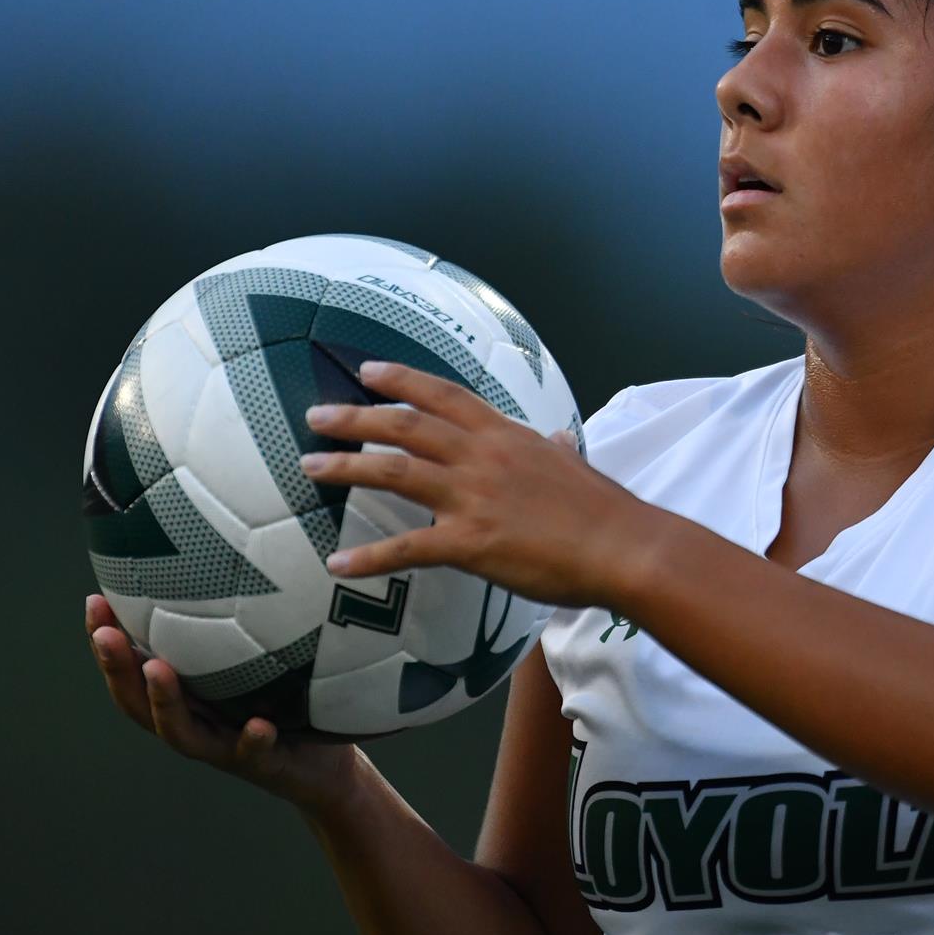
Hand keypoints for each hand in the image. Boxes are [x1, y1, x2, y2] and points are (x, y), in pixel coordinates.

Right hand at [84, 593, 358, 814]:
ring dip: (165, 702)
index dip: (106, 642)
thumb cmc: (279, 707)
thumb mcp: (253, 662)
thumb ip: (232, 625)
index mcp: (183, 698)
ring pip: (182, 732)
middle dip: (117, 668)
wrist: (318, 767)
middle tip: (105, 634)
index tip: (94, 602)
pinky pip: (254, 752)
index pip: (131, 670)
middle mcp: (193, 724)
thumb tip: (219, 561)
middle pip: (138, 703)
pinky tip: (257, 724)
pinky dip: (252, 739)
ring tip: (156, 670)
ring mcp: (222, 746)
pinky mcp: (261, 764)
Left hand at [298, 360, 650, 607]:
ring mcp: (473, 497)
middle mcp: (482, 457)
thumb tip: (556, 438)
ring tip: (310, 466)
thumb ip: (555, 449)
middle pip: (406, 424)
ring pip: (394, 471)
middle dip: (356, 416)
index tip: (368, 370)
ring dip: (346, 467)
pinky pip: (407, 547)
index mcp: (505, 436)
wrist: (623, 546)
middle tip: (318, 415)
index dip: (402, 379)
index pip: (445, 395)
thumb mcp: (574, 465)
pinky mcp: (470, 542)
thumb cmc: (603, 510)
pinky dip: (369, 556)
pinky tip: (338, 564)